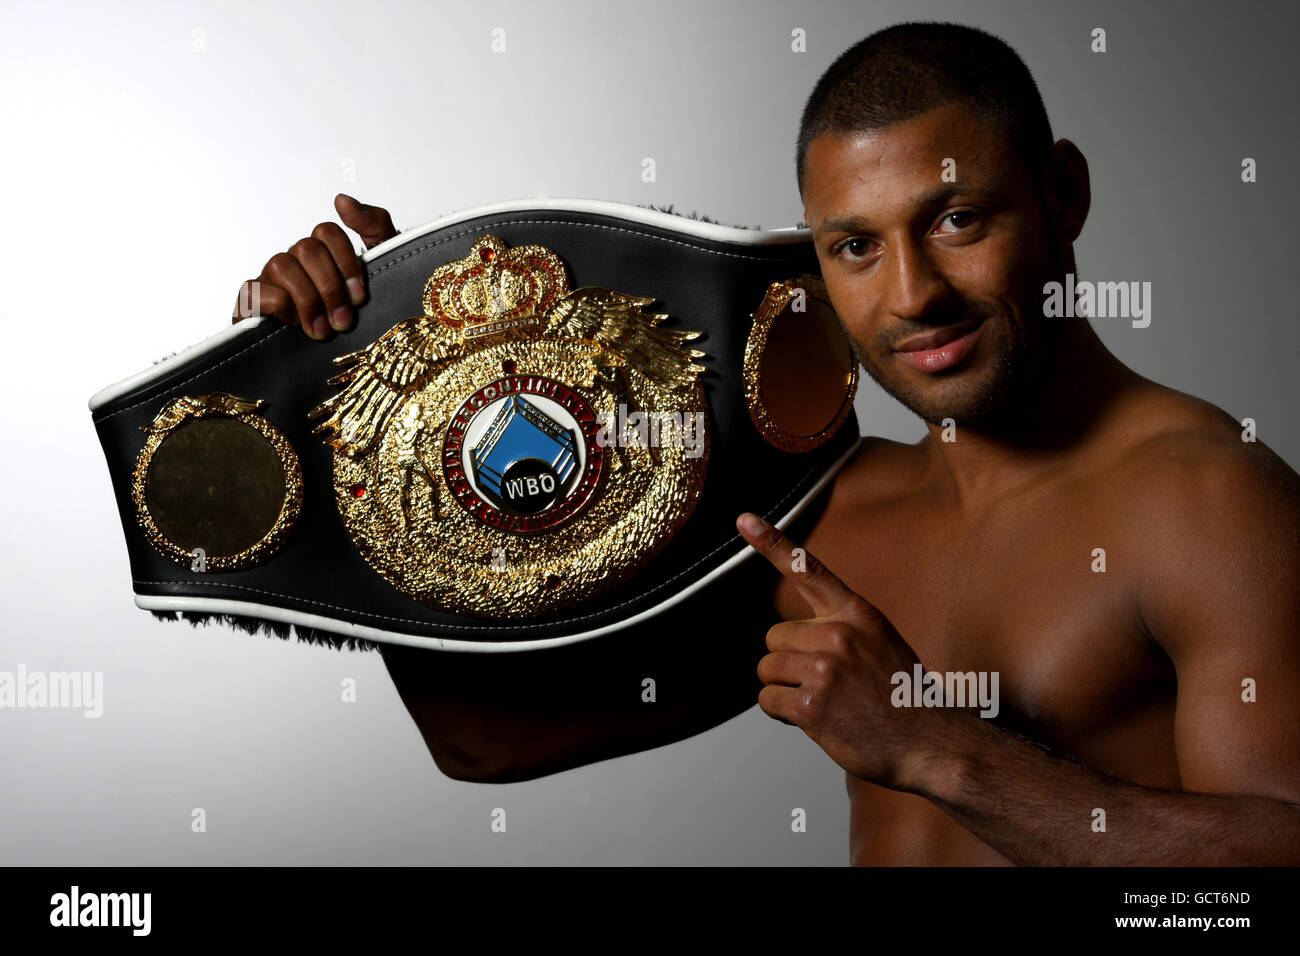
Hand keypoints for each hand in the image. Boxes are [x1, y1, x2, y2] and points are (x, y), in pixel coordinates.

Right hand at [231, 194, 398, 339]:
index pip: (326, 231)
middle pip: (307, 247)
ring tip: (323, 331)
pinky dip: (278, 306)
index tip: (361, 297)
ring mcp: (270, 282)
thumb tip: (341, 200)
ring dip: (308, 300)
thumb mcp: (382, 275)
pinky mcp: (250, 306)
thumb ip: (374, 229)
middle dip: (331, 287)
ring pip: (282, 264)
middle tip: (345, 321)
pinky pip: (253, 290)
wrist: (337, 371)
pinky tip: (294, 325)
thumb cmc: (360, 322)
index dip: (346, 262)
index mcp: (323, 255)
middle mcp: (295, 263)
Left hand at [736, 511, 945, 789]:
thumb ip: (840, 627)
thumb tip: (794, 637)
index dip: (771, 542)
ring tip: (824, 700)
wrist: (930, 740)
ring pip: (767, 669)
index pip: (808, 569)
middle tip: (823, 681)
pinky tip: (815, 718)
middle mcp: (839, 635)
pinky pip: (769, 700)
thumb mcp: (880, 640)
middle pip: (773, 637)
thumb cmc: (900, 693)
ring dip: (784, 688)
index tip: (743, 519)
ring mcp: (825, 670)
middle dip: (787, 660)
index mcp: (857, 613)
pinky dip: (783, 713)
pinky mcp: (812, 704)